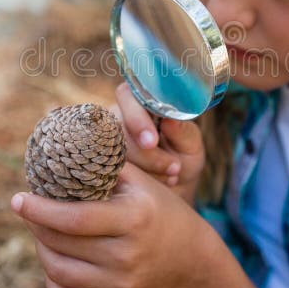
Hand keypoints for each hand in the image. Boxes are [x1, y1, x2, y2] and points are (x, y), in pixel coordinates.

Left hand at [11, 163, 214, 287]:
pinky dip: (52, 279)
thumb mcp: (140, 181)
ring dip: (41, 248)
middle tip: (29, 209)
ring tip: (42, 230)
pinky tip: (55, 258)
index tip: (18, 199)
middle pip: (61, 244)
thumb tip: (65, 140)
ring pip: (58, 272)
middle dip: (36, 224)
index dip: (40, 209)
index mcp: (134, 219)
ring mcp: (120, 285)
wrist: (188, 257)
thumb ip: (105, 163)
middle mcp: (127, 255)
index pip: (75, 218)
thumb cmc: (157, 209)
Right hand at [111, 82, 204, 204]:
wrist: (172, 192)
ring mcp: (104, 139)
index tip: (151, 142)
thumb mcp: (191, 146)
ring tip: (171, 177)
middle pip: (117, 128)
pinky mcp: (97, 163)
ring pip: (111, 152)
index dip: (137, 118)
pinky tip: (154, 186)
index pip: (127, 95)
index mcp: (141, 101)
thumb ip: (183, 132)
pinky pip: (105, 172)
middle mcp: (118, 115)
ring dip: (145, 170)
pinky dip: (132, 182)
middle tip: (173, 168)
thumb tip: (169, 122)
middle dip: (145, 154)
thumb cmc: (181, 159)